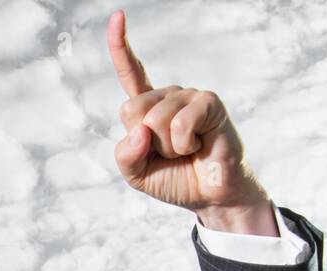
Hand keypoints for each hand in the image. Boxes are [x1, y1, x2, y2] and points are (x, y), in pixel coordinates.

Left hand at [106, 9, 275, 234]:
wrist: (209, 196)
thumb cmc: (175, 180)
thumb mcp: (137, 174)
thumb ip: (125, 156)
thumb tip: (138, 132)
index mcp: (148, 108)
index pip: (131, 73)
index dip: (121, 47)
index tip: (117, 17)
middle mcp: (168, 95)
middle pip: (132, 109)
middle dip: (145, 142)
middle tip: (168, 153)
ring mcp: (189, 96)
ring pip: (155, 119)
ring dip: (167, 147)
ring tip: (186, 151)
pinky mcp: (208, 103)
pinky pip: (180, 123)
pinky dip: (183, 144)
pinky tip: (198, 145)